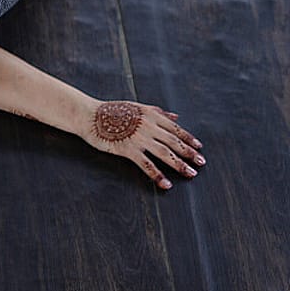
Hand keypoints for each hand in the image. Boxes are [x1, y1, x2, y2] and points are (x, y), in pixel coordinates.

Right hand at [79, 100, 204, 189]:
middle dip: (189, 153)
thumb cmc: (110, 110)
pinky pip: (146, 164)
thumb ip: (157, 111)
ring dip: (179, 165)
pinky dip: (157, 175)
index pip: (175, 129)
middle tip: (201, 163)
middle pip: (174, 142)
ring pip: (165, 153)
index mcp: (151, 115)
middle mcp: (148, 126)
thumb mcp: (136, 106)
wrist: (89, 115)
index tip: (199, 148)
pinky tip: (166, 184)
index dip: (189, 139)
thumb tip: (175, 116)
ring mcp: (139, 138)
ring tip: (190, 174)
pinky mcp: (128, 149)